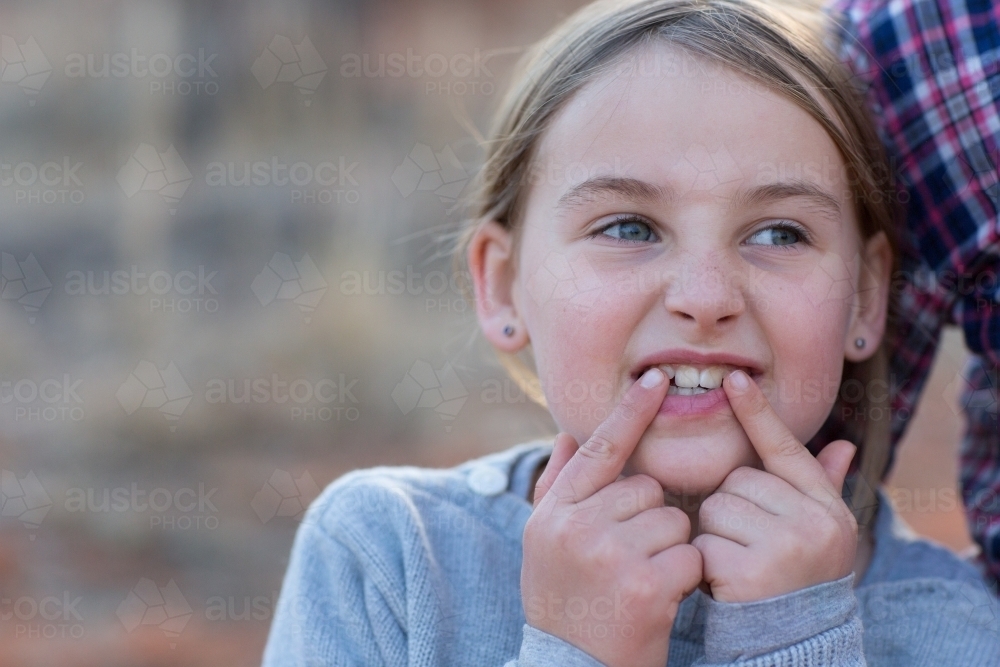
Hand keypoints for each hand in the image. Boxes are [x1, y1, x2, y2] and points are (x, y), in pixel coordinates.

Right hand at [522, 368, 702, 666]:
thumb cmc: (565, 603)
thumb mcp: (545, 544)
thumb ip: (560, 487)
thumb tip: (567, 435)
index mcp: (554, 513)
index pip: (600, 449)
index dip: (632, 411)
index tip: (658, 379)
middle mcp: (577, 527)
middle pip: (646, 489)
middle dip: (651, 520)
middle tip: (631, 560)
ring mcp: (609, 556)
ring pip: (673, 521)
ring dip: (670, 550)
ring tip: (642, 581)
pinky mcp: (644, 586)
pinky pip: (690, 556)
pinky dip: (686, 578)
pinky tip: (660, 600)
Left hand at [692, 370, 857, 602]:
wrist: (796, 642)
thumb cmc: (799, 578)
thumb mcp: (820, 533)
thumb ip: (824, 487)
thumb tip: (845, 445)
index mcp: (826, 508)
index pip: (786, 449)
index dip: (757, 412)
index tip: (734, 379)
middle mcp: (812, 523)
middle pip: (736, 481)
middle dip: (730, 509)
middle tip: (748, 544)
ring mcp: (783, 547)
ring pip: (715, 508)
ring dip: (715, 534)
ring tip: (739, 561)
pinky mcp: (749, 571)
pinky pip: (703, 542)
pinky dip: (705, 562)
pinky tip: (726, 581)